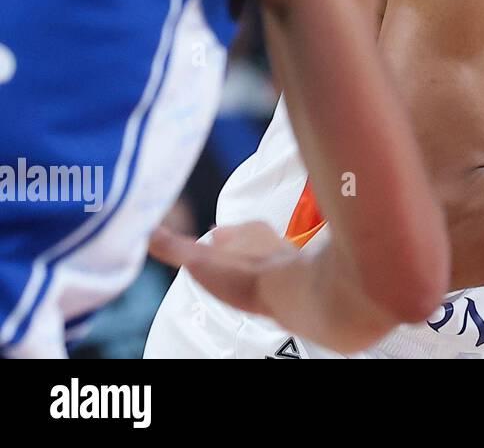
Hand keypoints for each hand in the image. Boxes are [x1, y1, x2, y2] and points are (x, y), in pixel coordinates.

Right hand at [149, 221, 297, 318]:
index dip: (208, 243)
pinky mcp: (297, 274)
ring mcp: (286, 255)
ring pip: (263, 257)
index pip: (221, 232)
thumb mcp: (200, 261)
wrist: (291, 292)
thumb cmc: (245, 275)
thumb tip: (147, 232)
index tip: (200, 252)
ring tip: (238, 283)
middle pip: (245, 243)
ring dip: (250, 267)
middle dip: (232, 254)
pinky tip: (260, 293)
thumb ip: (175, 248)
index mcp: (247, 228)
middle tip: (219, 269)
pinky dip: (267, 282)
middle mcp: (270, 237)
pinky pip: (277, 275)